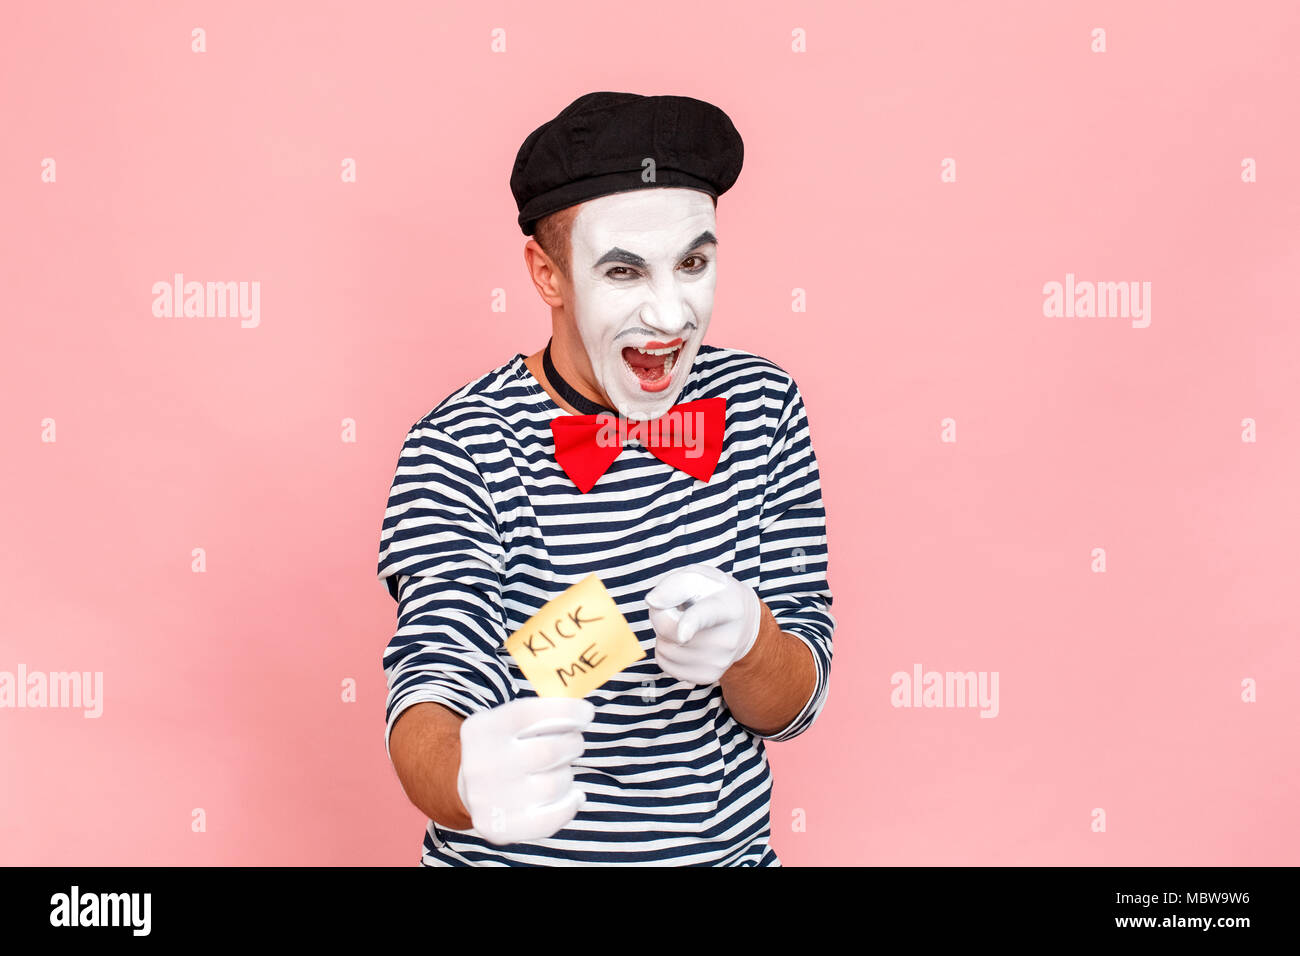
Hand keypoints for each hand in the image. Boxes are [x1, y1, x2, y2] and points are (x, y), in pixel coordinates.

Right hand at [456, 696, 595, 845]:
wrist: (469, 788)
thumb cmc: (503, 748)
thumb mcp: (509, 722)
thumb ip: (542, 713)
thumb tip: (582, 711)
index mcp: (482, 730)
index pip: (528, 714)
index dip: (566, 711)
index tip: (586, 713)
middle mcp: (482, 765)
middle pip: (549, 752)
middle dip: (572, 744)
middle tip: (574, 742)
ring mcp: (489, 801)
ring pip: (555, 785)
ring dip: (567, 774)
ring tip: (559, 770)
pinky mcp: (500, 829)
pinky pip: (551, 819)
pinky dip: (570, 804)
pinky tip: (573, 795)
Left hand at [645, 563, 760, 684]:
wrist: (744, 624)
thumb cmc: (715, 594)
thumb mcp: (700, 577)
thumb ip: (675, 583)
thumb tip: (652, 601)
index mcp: (727, 608)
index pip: (705, 616)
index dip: (691, 624)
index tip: (683, 634)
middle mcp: (727, 640)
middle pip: (671, 632)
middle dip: (663, 616)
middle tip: (678, 608)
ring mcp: (719, 662)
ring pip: (664, 649)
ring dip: (665, 635)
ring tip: (685, 625)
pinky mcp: (708, 677)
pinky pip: (666, 664)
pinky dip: (667, 650)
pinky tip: (685, 641)